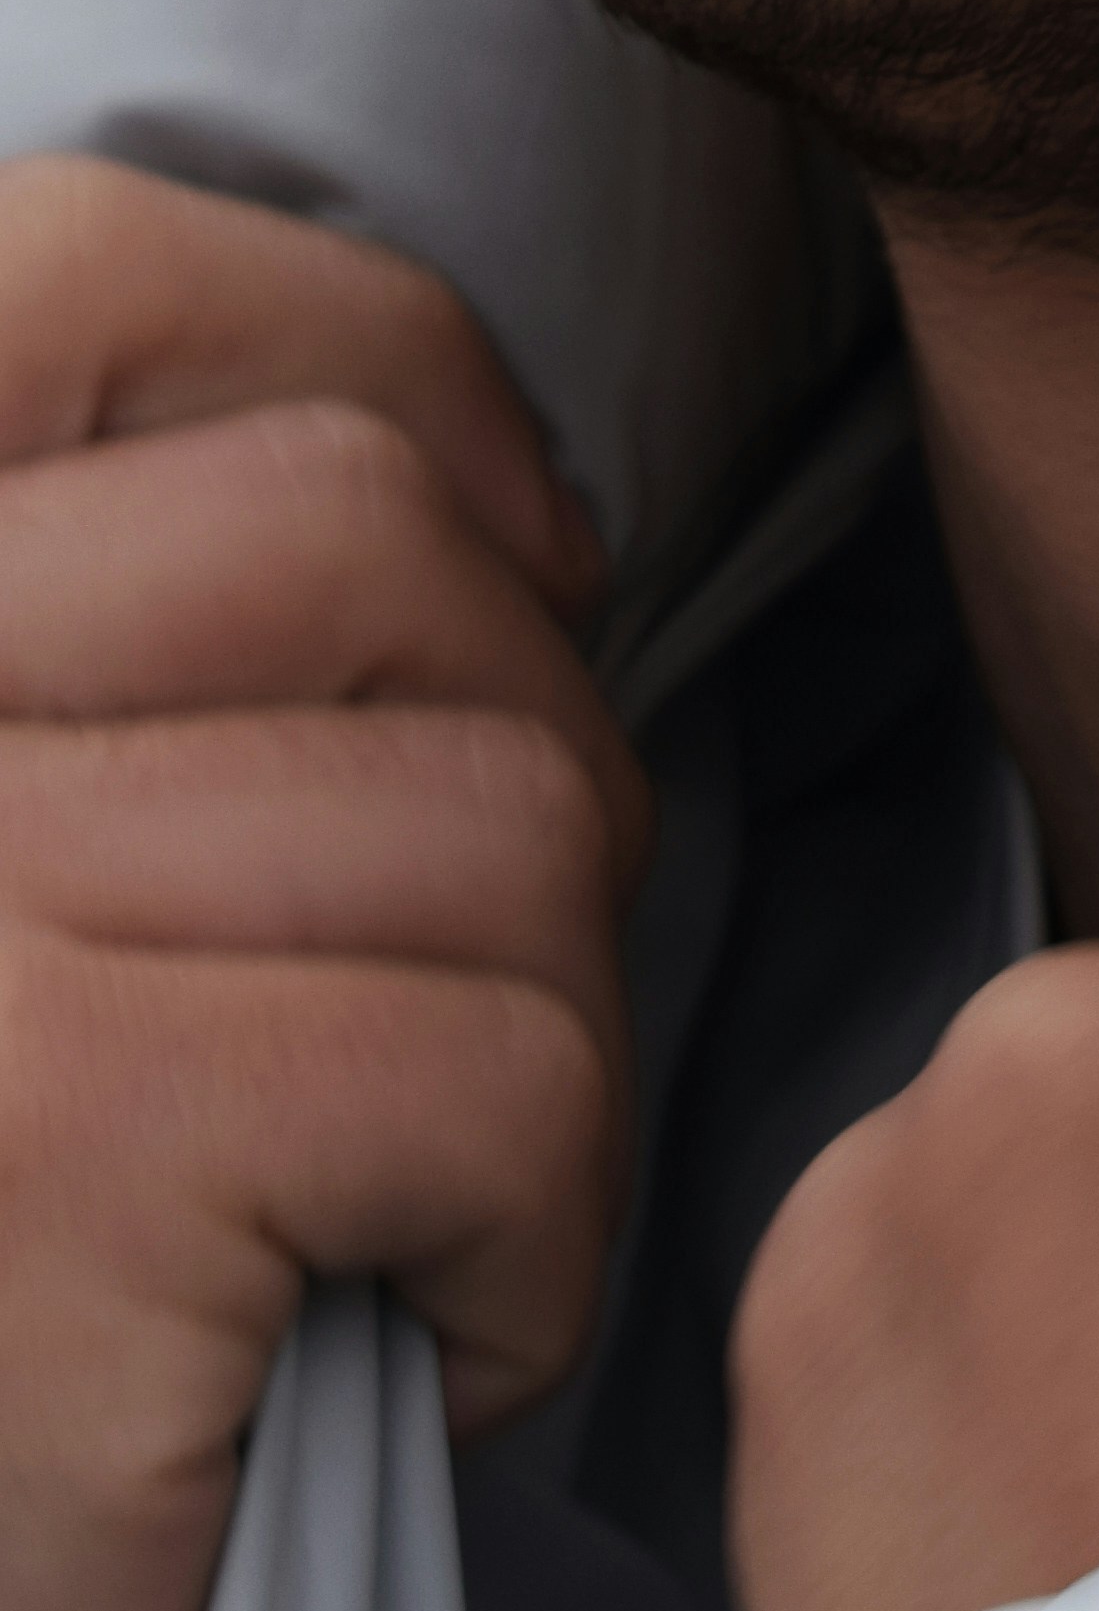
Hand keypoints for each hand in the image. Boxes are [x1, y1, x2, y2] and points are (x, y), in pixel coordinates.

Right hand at [0, 157, 647, 1610]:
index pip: (99, 273)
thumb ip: (146, 600)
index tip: (506, 553)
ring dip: (535, 1030)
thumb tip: (526, 513)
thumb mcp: (34, 811)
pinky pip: (509, 1066)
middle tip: (428, 996)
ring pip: (494, 812)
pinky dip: (534, 1234)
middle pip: (357, 541)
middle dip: (505, 750)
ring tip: (391, 1197)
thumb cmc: (11, 1218)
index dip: (370, 366)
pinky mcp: (73, 1134)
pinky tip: (411, 1337)